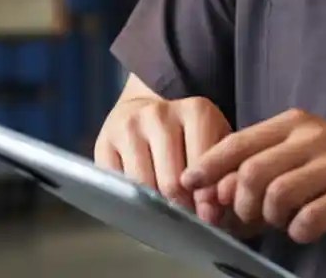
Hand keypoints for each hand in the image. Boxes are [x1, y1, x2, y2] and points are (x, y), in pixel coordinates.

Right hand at [94, 95, 234, 221]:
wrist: (143, 113)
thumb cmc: (187, 138)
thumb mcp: (214, 146)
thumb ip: (221, 177)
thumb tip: (210, 214)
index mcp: (196, 111)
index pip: (203, 169)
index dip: (207, 199)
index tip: (208, 213)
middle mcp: (159, 113)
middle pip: (172, 182)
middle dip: (182, 207)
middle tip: (185, 214)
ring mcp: (128, 126)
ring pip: (143, 186)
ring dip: (155, 205)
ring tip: (165, 205)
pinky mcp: (104, 143)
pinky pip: (119, 187)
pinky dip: (131, 199)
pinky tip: (141, 196)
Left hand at [181, 109, 325, 244]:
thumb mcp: (304, 155)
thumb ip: (264, 166)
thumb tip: (218, 191)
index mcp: (296, 123)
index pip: (239, 142)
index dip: (209, 166)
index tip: (189, 185)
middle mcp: (313, 137)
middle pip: (252, 170)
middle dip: (239, 200)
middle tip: (245, 217)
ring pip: (276, 194)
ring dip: (269, 217)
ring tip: (280, 221)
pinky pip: (308, 218)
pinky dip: (298, 230)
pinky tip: (306, 228)